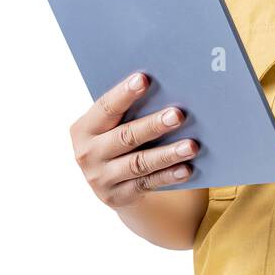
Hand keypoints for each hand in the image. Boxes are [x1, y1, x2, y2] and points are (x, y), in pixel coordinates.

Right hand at [70, 72, 198, 207]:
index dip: (124, 93)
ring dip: (167, 154)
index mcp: (83, 129)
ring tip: (191, 146)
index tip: (144, 78)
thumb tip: (167, 89)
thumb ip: (128, 112)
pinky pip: (148, 184)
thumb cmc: (119, 140)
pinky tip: (186, 169)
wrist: (111, 183)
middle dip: (153, 125)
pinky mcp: (118, 196)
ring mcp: (101, 178)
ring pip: (139, 163)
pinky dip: (168, 176)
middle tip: (178, 115)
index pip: (105, 108)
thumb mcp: (113, 126)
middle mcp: (87, 154)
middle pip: (125, 136)